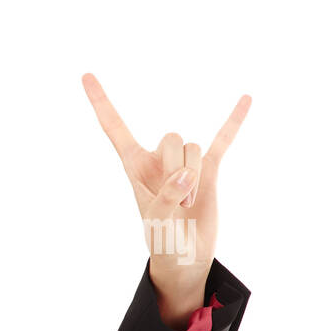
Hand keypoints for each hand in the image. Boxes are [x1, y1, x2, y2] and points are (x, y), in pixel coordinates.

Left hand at [82, 73, 249, 323]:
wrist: (185, 256)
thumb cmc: (162, 239)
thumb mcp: (157, 221)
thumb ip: (167, 196)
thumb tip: (185, 176)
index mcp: (134, 166)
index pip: (114, 126)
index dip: (101, 101)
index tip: (85, 74)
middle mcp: (158, 158)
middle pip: (171, 137)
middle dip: (177, 169)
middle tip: (175, 200)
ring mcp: (185, 163)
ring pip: (193, 147)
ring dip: (195, 179)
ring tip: (189, 204)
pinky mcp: (209, 170)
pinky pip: (223, 140)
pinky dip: (233, 121)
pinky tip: (245, 98)